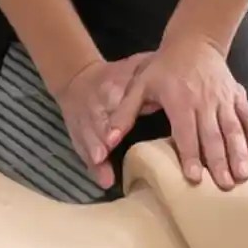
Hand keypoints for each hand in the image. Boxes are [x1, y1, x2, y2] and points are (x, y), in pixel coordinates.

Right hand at [53, 54, 152, 187]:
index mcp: (110, 87)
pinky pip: (84, 152)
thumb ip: (148, 68)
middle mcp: (94, 105)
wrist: (78, 81)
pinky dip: (93, 168)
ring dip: (94, 155)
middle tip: (103, 153)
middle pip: (94, 122)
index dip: (113, 115)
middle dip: (98, 138)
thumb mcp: (132, 66)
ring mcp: (84, 122)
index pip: (112, 101)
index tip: (113, 132)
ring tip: (103, 172)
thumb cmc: (116, 76)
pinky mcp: (79, 137)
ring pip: (87, 139)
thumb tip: (170, 67)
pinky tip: (104, 181)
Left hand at [109, 35, 247, 188]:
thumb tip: (109, 139)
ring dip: (240, 153)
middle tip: (224, 186)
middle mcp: (204, 101)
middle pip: (213, 135)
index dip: (191, 155)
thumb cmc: (163, 67)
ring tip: (244, 176)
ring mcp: (223, 99)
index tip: (194, 177)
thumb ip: (124, 113)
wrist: (193, 42)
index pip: (186, 132)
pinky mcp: (236, 96)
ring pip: (234, 129)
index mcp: (180, 100)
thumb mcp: (139, 85)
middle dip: (219, 162)